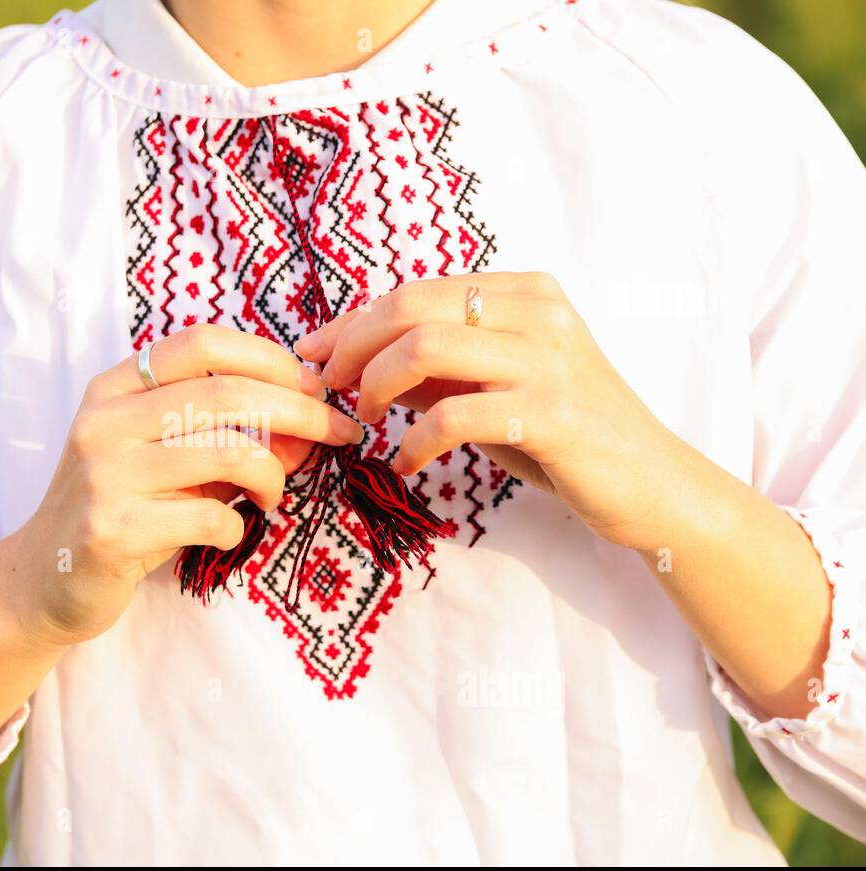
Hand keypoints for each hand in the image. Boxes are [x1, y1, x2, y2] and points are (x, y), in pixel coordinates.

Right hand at [13, 324, 363, 643]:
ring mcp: (103, 475)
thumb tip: (311, 423)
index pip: (202, 344)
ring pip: (228, 452)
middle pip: (225, 394)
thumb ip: (230, 434)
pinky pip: (209, 517)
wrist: (46, 579)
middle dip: (300, 412)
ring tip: (274, 494)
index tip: (313, 387)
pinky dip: (239, 526)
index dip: (270, 358)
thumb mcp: (170, 459)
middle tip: (338, 434)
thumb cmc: (123, 508)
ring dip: (273, 474)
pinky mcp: (111, 530)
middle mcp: (104, 421)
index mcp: (115, 387)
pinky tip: (230, 532)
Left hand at [295, 272, 682, 549]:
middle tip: (331, 387)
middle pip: (411, 306)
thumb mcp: (492, 389)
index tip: (315, 354)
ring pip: (425, 348)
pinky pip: (454, 415)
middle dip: (353, 346)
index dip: (353, 322)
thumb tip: (354, 361)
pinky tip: (407, 462)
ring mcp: (548, 360)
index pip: (416, 291)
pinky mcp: (551, 413)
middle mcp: (538, 313)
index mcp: (524, 293)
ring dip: (376, 386)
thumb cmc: (562, 435)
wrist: (649, 485)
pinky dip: (414, 441)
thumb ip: (434, 369)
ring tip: (366, 419)